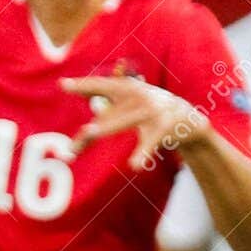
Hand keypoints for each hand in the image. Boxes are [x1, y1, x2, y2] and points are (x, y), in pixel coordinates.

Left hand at [63, 74, 207, 170]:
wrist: (188, 121)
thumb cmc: (150, 114)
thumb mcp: (127, 111)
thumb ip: (102, 119)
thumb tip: (74, 142)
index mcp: (128, 90)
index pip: (102, 86)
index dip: (83, 86)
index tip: (62, 84)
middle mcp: (139, 96)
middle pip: (108, 111)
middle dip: (90, 128)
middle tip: (70, 140)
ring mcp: (152, 111)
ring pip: (124, 121)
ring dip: (106, 127)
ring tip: (88, 133)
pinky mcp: (165, 127)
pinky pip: (150, 141)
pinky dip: (142, 153)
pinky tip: (134, 165)